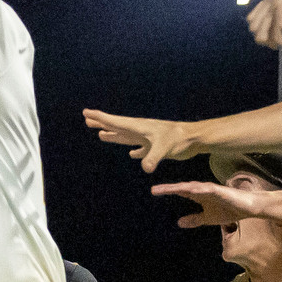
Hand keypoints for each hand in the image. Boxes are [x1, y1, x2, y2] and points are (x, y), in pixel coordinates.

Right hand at [84, 109, 200, 171]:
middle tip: (87, 120)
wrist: (195, 139)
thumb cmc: (180, 140)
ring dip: (114, 136)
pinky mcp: (157, 146)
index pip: (116, 122)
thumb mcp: (164, 148)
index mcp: (139, 127)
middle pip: (117, 127)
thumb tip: (145, 168)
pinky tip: (132, 154)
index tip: (86, 113)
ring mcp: (149, 138)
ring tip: (101, 135)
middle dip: (102, 123)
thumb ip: (152, 157)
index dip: (100, 118)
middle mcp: (141, 131)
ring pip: (127, 137)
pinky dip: (135, 151)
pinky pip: (141, 148)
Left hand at [149, 180, 269, 228]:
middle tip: (154, 190)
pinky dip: (199, 189)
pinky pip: (208, 190)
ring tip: (168, 189)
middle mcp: (203, 190)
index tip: (154, 192)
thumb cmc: (230, 210)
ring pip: (193, 187)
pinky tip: (190, 190)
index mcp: (199, 195)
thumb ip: (194, 219)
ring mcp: (212, 189)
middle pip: (183, 188)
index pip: (181, 192)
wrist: (249, 208)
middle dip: (169, 188)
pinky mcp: (221, 191)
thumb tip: (179, 223)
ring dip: (180, 187)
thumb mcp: (208, 218)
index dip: (168, 191)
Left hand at [246, 0, 281, 48]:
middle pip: (253, 27)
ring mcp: (277, 5)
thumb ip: (274, 22)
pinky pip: (275, 40)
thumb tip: (259, 36)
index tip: (276, 35)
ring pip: (261, 35)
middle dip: (267, 38)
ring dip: (275, 42)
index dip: (263, 31)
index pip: (252, 17)